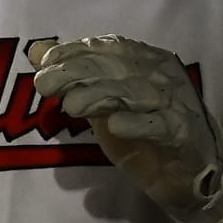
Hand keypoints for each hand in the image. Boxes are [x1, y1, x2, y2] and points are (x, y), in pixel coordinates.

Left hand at [31, 36, 222, 222]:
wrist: (185, 174)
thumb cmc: (142, 131)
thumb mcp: (103, 102)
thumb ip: (74, 76)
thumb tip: (37, 51)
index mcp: (143, 61)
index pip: (108, 48)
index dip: (75, 51)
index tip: (45, 61)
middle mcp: (160, 75)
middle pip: (116, 68)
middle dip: (77, 72)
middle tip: (44, 83)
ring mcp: (174, 103)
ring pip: (135, 93)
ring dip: (101, 95)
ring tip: (71, 105)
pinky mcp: (182, 134)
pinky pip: (161, 125)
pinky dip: (139, 124)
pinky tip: (116, 126)